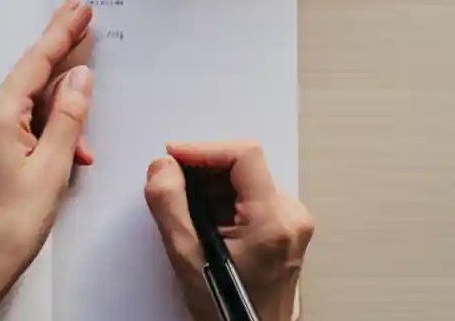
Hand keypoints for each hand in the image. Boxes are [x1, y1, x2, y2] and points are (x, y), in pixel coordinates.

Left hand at [0, 0, 94, 319]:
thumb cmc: (6, 230)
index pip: (36, 63)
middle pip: (29, 78)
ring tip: (82, 141)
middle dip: (61, 56)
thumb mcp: (52, 170)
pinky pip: (18, 125)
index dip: (61, 33)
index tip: (78, 10)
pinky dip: (44, 131)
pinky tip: (65, 152)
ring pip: (26, 105)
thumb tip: (79, 78)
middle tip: (82, 20)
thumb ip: (68, 118)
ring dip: (58, 113)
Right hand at [145, 142, 314, 320]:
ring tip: (189, 212)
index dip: (204, 149)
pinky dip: (224, 201)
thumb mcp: (186, 257)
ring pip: (246, 181)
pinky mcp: (286, 228)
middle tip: (174, 185)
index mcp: (273, 221)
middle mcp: (291, 217)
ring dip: (212, 187)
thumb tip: (162, 168)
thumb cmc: (228, 313)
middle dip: (204, 171)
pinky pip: (252, 197)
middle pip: (244, 167)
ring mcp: (292, 223)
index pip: (244, 156)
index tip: (176, 156)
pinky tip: (207, 222)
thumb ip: (169, 205)